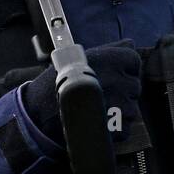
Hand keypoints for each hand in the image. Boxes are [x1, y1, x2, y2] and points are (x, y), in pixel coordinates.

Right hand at [13, 41, 141, 143]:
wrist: (38, 114)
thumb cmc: (57, 84)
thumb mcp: (80, 58)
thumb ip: (110, 49)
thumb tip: (132, 43)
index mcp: (110, 59)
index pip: (135, 61)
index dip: (125, 69)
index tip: (113, 76)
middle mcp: (117, 79)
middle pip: (135, 85)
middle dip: (122, 91)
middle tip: (101, 95)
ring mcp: (119, 104)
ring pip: (132, 108)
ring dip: (119, 111)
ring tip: (97, 109)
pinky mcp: (116, 127)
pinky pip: (126, 127)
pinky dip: (115, 129)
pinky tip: (97, 122)